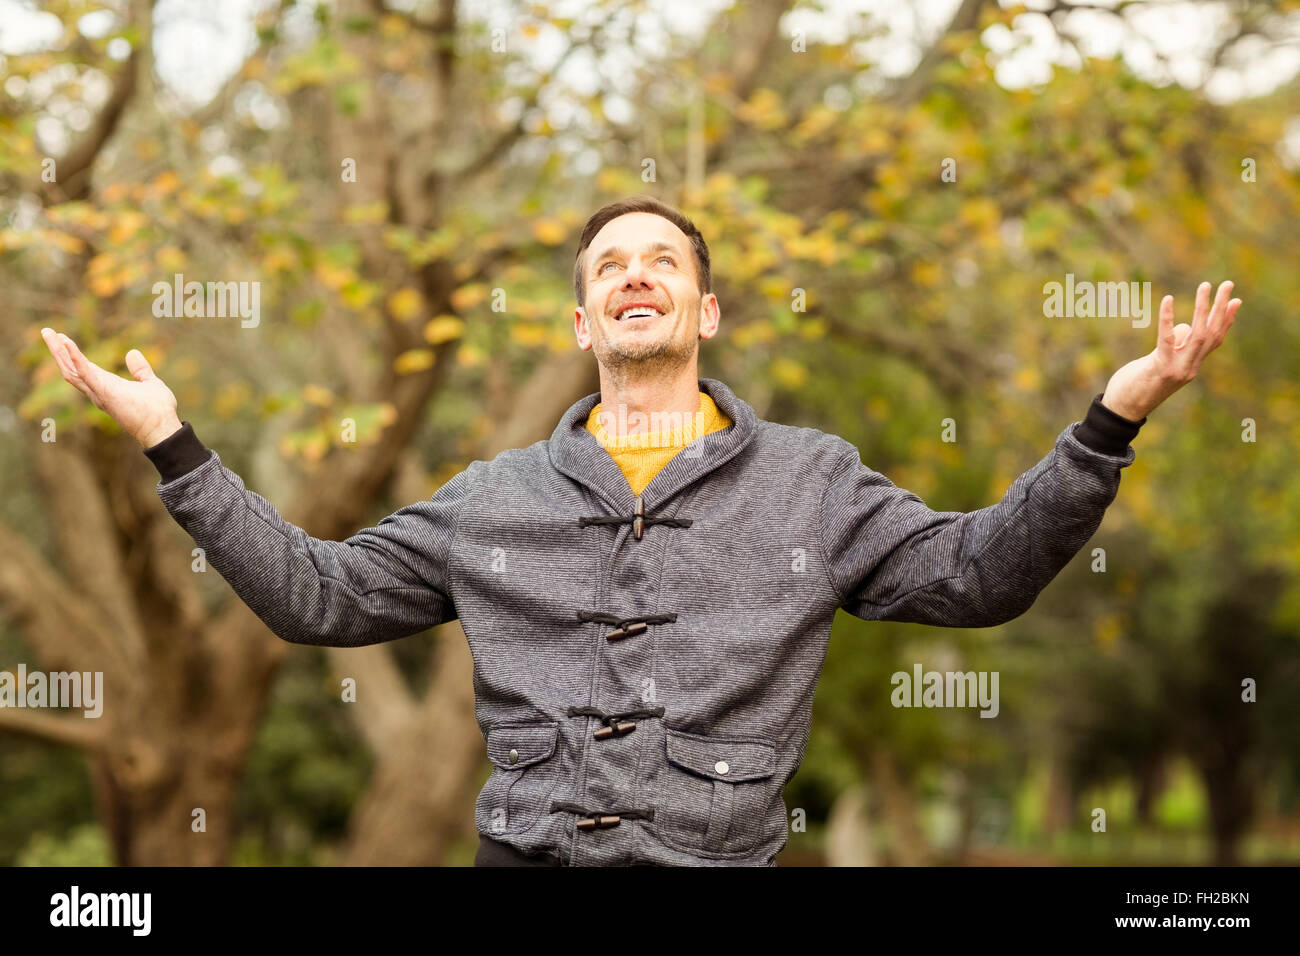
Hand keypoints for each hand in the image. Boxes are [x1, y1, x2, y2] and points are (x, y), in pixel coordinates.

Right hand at [40, 328, 182, 447]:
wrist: (163, 427)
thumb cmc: (158, 410)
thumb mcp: (149, 383)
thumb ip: (140, 369)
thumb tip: (132, 353)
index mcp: (107, 386)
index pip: (83, 369)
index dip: (72, 355)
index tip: (63, 338)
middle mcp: (98, 390)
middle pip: (70, 369)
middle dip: (57, 350)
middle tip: (46, 332)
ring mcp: (99, 392)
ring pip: (71, 370)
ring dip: (59, 351)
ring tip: (48, 333)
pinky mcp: (104, 391)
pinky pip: (85, 373)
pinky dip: (76, 357)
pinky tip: (66, 343)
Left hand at [1100, 280, 1240, 420]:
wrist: (1123, 411)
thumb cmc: (1137, 385)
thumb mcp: (1157, 364)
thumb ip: (1172, 348)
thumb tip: (1183, 328)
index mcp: (1191, 366)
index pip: (1214, 341)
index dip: (1226, 321)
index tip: (1236, 301)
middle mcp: (1189, 367)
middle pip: (1211, 333)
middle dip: (1221, 307)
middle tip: (1227, 284)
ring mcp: (1177, 369)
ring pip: (1197, 334)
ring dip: (1203, 308)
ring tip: (1205, 286)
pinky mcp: (1160, 368)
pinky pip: (1166, 339)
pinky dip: (1168, 318)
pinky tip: (1168, 300)